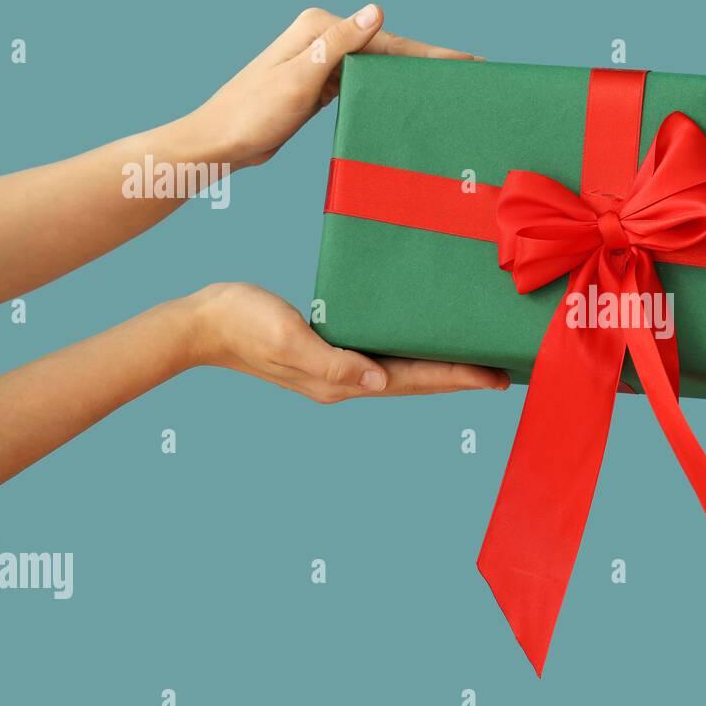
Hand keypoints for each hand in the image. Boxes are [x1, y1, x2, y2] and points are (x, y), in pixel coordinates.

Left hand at [183, 5, 477, 168]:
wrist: (219, 142)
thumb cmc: (251, 114)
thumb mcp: (297, 78)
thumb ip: (337, 45)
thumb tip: (375, 11)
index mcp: (319, 29)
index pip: (385, 40)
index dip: (429, 52)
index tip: (466, 60)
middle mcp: (322, 38)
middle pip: (386, 51)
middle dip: (428, 63)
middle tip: (470, 74)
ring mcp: (321, 61)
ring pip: (378, 68)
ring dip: (410, 78)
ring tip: (449, 88)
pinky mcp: (319, 85)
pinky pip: (363, 84)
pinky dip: (387, 91)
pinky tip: (409, 100)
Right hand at [184, 283, 507, 401]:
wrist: (201, 323)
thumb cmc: (241, 323)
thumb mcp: (286, 338)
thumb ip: (331, 362)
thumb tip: (377, 382)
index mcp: (339, 380)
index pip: (413, 381)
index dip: (457, 378)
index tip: (496, 378)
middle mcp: (346, 381)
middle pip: (418, 382)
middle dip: (461, 378)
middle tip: (504, 374)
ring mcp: (338, 370)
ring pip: (404, 372)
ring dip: (442, 370)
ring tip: (478, 364)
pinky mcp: (330, 352)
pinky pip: (383, 357)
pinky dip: (412, 354)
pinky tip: (425, 345)